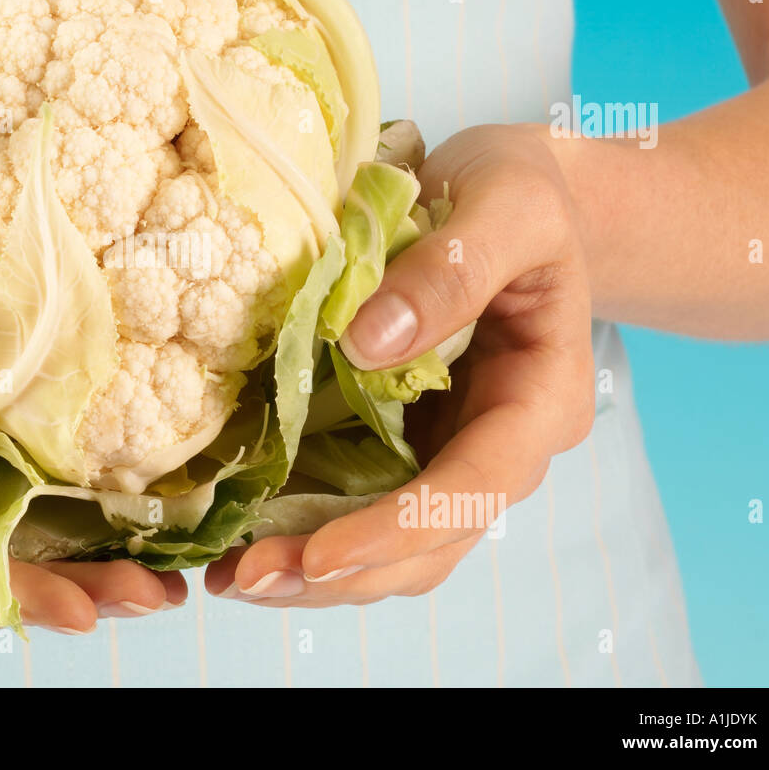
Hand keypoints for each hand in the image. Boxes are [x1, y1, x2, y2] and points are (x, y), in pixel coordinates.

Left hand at [205, 124, 594, 605]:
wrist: (516, 192)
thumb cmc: (522, 192)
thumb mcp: (506, 205)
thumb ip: (450, 272)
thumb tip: (367, 346)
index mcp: (540, 401)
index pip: (475, 489)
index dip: (397, 529)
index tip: (319, 553)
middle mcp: (498, 445)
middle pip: (429, 543)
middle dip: (340, 571)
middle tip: (244, 578)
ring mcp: (448, 447)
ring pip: (394, 545)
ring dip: (317, 570)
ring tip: (229, 576)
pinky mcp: (403, 436)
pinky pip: (359, 502)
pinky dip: (304, 528)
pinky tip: (240, 535)